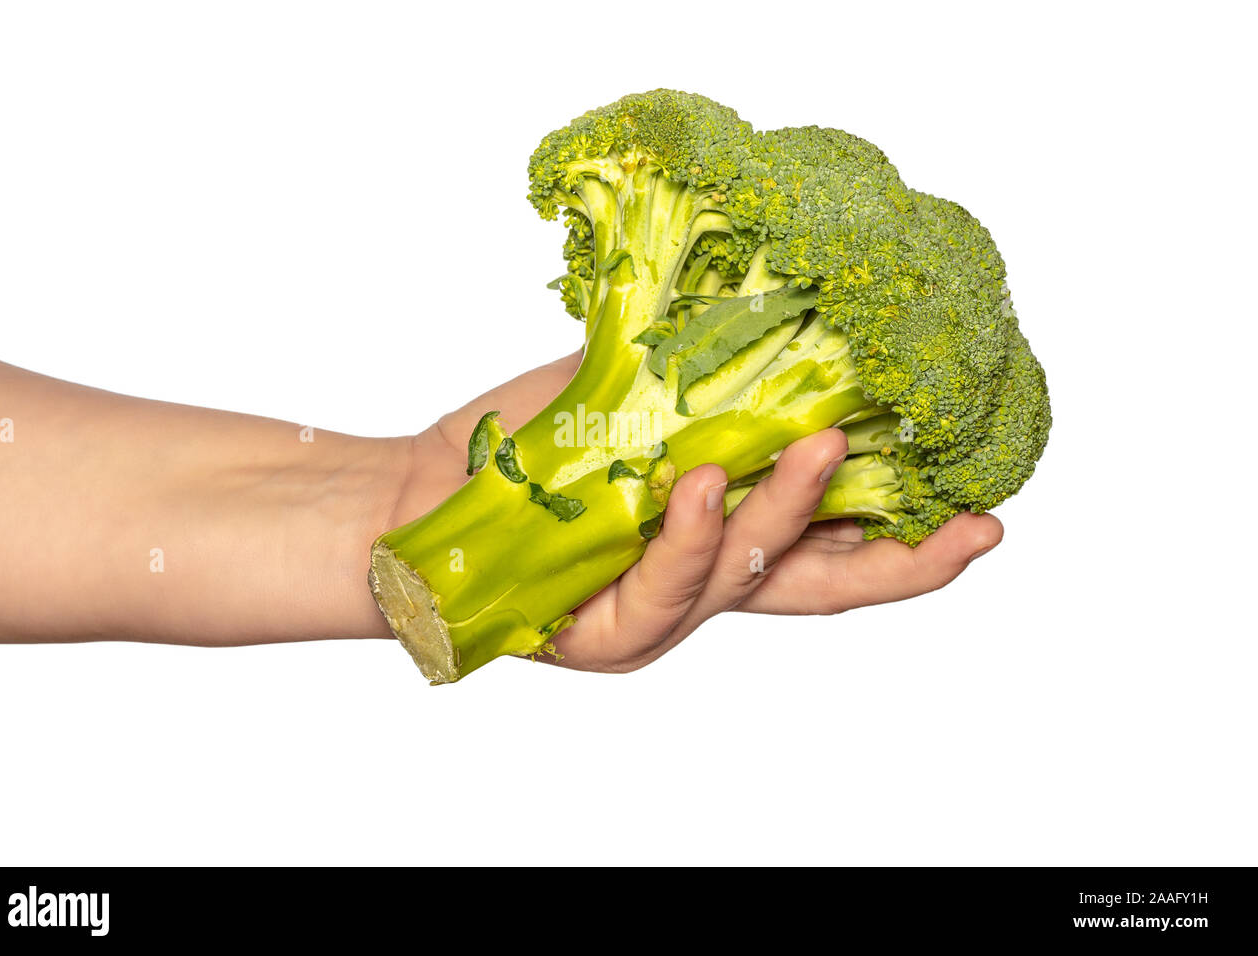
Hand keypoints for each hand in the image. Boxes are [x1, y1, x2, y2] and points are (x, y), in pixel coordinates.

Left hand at [391, 352, 1003, 673]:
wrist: (434, 489)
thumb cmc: (536, 444)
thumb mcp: (636, 397)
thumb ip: (705, 373)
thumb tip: (781, 294)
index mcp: (726, 530)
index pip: (834, 545)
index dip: (910, 538)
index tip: (983, 508)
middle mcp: (703, 579)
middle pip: (821, 589)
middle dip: (903, 564)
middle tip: (974, 525)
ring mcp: (656, 612)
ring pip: (745, 577)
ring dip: (788, 511)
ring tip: (825, 446)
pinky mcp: (597, 633)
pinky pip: (658, 593)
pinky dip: (687, 537)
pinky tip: (701, 485)